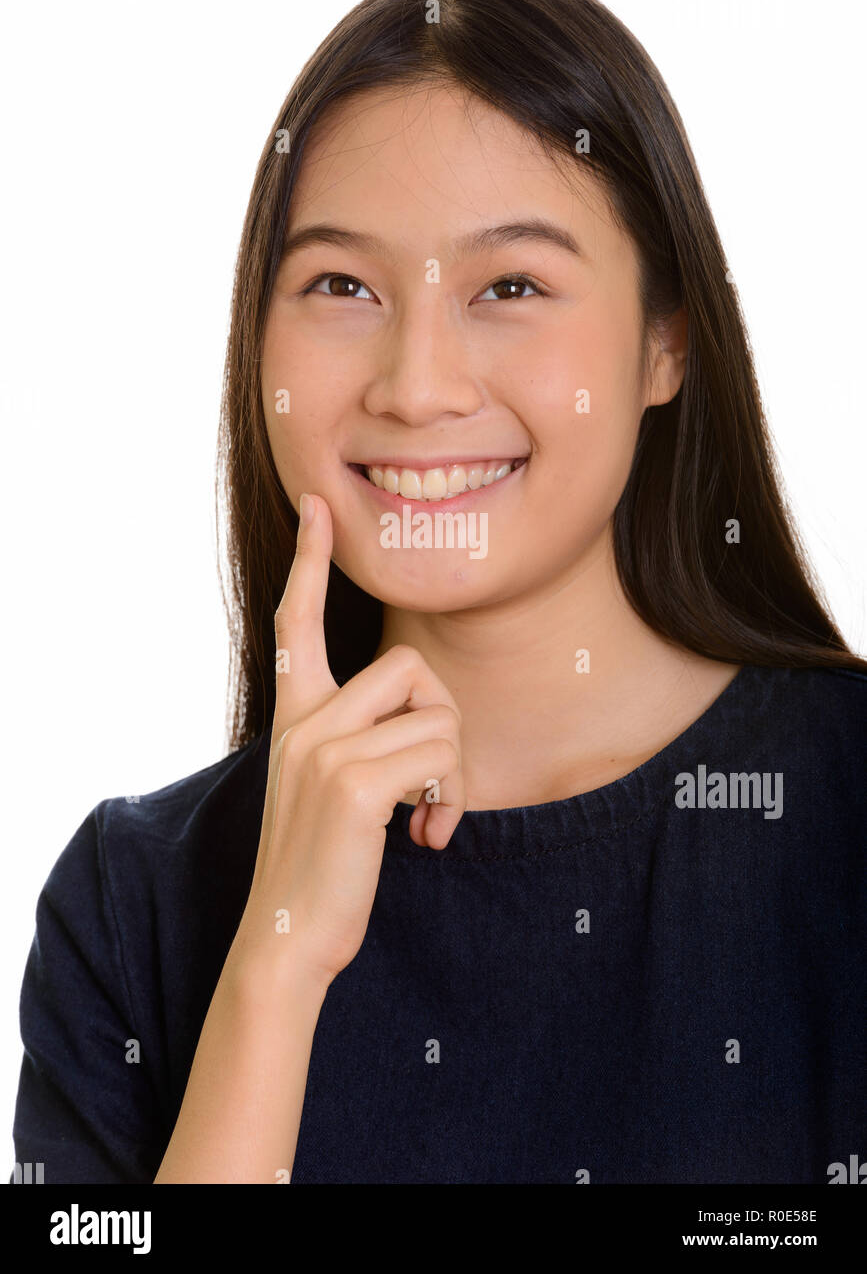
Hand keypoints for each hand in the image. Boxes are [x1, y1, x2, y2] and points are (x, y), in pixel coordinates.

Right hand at [230, 492, 466, 984]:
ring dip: (453, 774)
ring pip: (437, 716)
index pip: (295, 620)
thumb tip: (429, 725)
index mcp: (295, 713)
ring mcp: (323, 749)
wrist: (286, 937)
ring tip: (427, 818)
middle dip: (445, 723)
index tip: (316, 505)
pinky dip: (450, 799)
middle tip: (434, 784)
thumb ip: (363, 739)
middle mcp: (303, 720)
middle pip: (411, 667)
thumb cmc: (322, 862)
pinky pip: (438, 756)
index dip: (309, 560)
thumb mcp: (332, 786)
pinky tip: (426, 838)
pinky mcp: (352, 785)